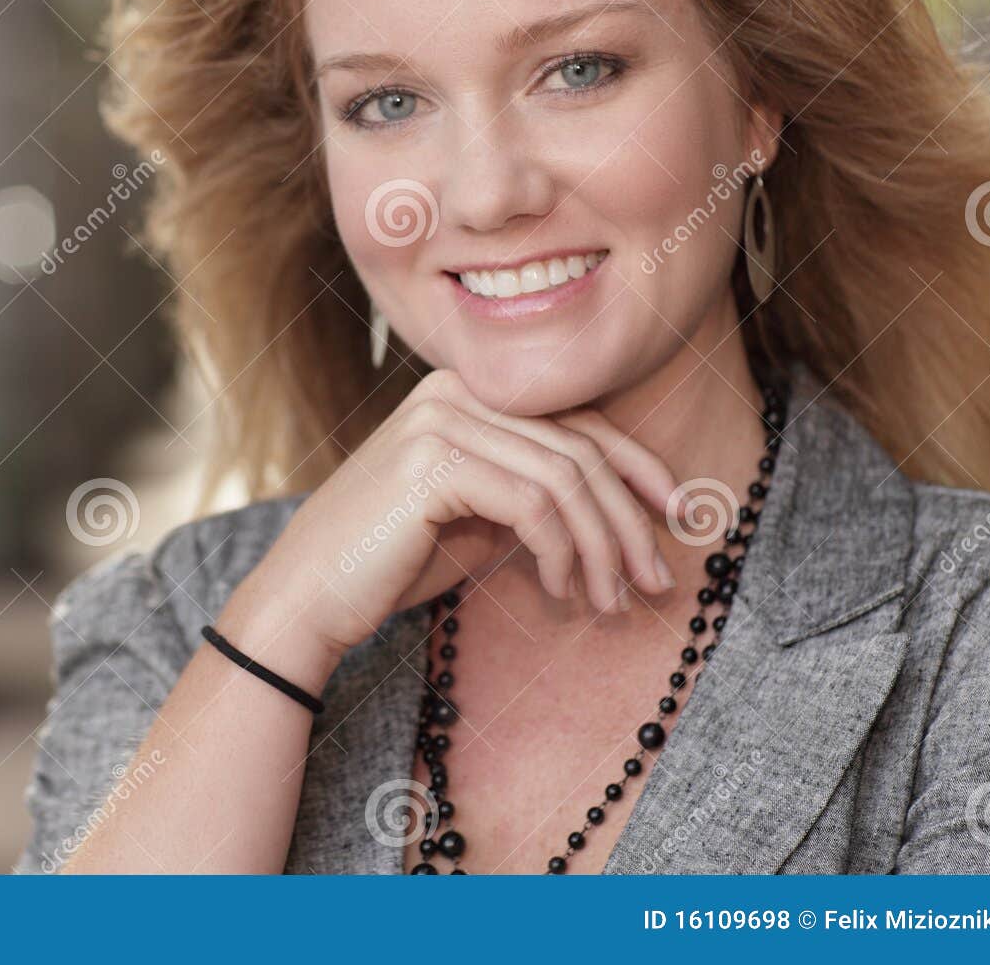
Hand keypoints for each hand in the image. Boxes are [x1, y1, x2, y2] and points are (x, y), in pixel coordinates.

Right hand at [235, 368, 684, 659]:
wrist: (309, 594)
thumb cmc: (390, 562)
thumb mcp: (478, 516)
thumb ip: (534, 494)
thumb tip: (624, 511)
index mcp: (466, 391)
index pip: (577, 419)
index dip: (640, 467)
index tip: (680, 517)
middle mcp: (454, 390)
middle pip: (579, 447)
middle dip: (630, 520)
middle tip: (655, 580)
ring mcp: (441, 420)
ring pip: (564, 478)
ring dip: (602, 548)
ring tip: (611, 601)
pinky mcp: (432, 462)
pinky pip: (532, 505)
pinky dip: (561, 553)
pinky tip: (560, 592)